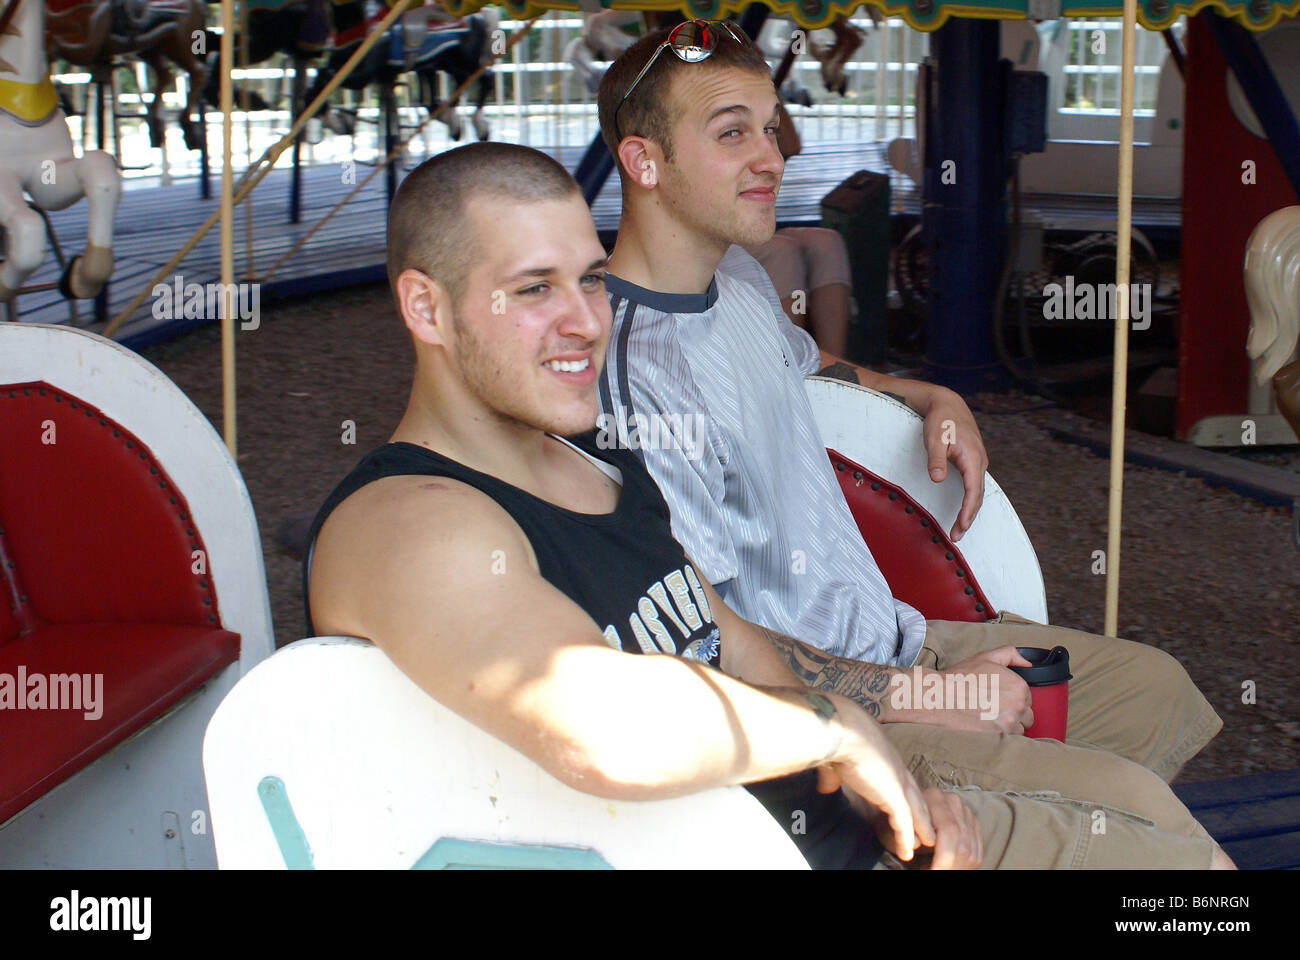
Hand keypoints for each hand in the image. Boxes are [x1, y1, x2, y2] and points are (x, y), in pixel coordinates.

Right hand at [814, 701, 934, 860]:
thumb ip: (833, 777)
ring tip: (927, 845)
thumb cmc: (837, 737)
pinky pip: (904, 823)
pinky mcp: (893, 795)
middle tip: (928, 829)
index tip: (911, 808)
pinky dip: (906, 839)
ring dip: (921, 829)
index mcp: (886, 758)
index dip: (908, 796)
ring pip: (915, 812)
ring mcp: (898, 782)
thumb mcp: (836, 760)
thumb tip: (825, 788)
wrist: (843, 731)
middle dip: (923, 814)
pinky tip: (907, 852)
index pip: (903, 782)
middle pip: (916, 797)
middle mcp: (897, 769)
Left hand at [871, 788, 982, 868]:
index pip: (949, 832)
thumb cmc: (897, 823)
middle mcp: (954, 802)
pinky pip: (976, 853)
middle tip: (933, 872)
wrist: (905, 812)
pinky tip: (947, 866)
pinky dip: (963, 865)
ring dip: (955, 868)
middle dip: (948, 866)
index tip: (931, 872)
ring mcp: (966, 812)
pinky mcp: (973, 824)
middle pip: (962, 845)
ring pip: (970, 851)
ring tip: (937, 869)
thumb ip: (908, 838)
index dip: (943, 859)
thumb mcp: (896, 828)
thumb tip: (917, 849)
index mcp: (935, 797)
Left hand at [917, 385, 988, 541]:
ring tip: (958, 529)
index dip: (968, 510)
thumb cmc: (940, 421)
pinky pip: (975, 486)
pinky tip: (963, 510)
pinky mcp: (973, 462)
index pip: (973, 490)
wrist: (947, 403)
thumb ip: (936, 459)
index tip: (961, 526)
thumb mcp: (934, 438)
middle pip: (978, 496)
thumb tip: (937, 479)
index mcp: (973, 458)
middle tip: (956, 536)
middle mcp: (980, 462)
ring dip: (970, 511)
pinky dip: (970, 500)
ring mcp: (978, 462)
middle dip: (968, 518)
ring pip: (977, 492)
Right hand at [940, 646, 1033, 734]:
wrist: (939, 697)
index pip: (1027, 699)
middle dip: (1013, 714)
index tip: (998, 699)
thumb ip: (1011, 655)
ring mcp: (1009, 722)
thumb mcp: (985, 658)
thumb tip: (1027, 663)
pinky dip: (1000, 736)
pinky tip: (986, 727)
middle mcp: (1017, 704)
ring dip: (1008, 726)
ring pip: (1019, 729)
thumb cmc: (959, 679)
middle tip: (992, 709)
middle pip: (1026, 716)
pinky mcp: (999, 736)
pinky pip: (1009, 740)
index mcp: (1018, 685)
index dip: (1012, 699)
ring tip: (988, 718)